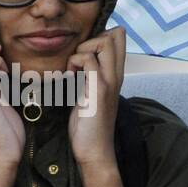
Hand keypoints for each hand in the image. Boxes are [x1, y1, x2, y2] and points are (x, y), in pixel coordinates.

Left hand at [66, 26, 125, 168]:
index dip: (100, 36)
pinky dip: (74, 62)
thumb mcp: (90, 96)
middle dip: (91, 39)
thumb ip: (89, 79)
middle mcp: (116, 75)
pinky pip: (87, 59)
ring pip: (103, 42)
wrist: (95, 151)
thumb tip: (76, 65)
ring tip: (72, 69)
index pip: (119, 39)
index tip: (83, 54)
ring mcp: (109, 81)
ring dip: (81, 49)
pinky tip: (68, 77)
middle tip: (77, 59)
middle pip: (115, 35)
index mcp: (115, 76)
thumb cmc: (89, 127)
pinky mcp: (98, 89)